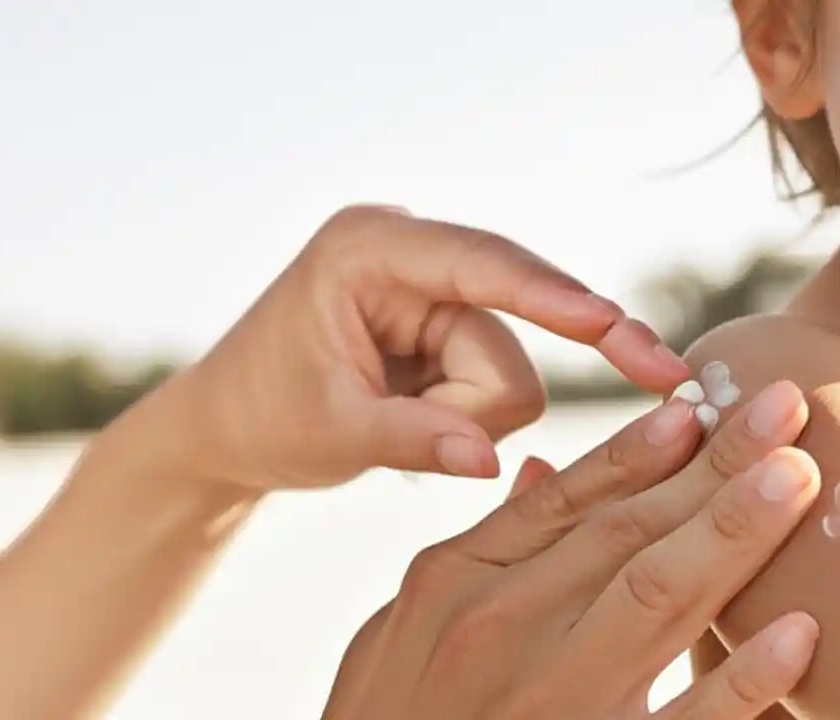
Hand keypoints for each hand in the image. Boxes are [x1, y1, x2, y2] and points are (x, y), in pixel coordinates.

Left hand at [124, 204, 689, 490]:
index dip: (551, 297)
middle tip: (530, 418)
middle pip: (510, 329)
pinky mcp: (448, 322)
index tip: (612, 323)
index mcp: (368, 250)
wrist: (228, 429)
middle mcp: (410, 255)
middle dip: (480, 401)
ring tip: (392, 426)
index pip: (480, 265)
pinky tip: (415, 415)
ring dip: (465, 416)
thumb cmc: (262, 419)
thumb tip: (489, 461)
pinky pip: (497, 378)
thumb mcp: (330, 433)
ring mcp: (433, 287)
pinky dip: (467, 414)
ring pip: (510, 366)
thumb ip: (413, 439)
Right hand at [322, 381, 822, 719]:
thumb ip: (482, 547)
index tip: (701, 405)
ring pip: (659, 594)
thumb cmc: (391, 716)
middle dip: (713, 466)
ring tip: (798, 477)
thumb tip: (538, 469)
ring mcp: (551, 699)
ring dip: (735, 531)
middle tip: (785, 410)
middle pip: (628, 528)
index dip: (639, 448)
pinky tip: (799, 632)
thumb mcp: (404, 624)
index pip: (564, 498)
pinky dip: (741, 678)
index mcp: (455, 579)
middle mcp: (502, 627)